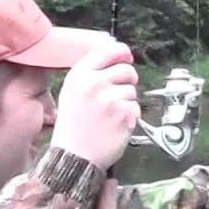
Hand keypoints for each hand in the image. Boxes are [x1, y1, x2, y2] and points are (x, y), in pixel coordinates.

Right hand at [49, 41, 139, 169]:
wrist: (75, 156)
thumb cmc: (73, 127)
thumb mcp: (72, 92)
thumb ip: (91, 73)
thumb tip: (116, 58)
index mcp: (80, 76)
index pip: (107, 51)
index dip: (122, 52)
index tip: (126, 56)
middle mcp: (95, 84)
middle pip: (126, 70)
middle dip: (127, 80)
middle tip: (118, 94)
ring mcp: (111, 99)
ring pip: (132, 90)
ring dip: (127, 101)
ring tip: (110, 114)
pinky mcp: (125, 114)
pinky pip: (136, 108)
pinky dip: (130, 116)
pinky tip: (115, 124)